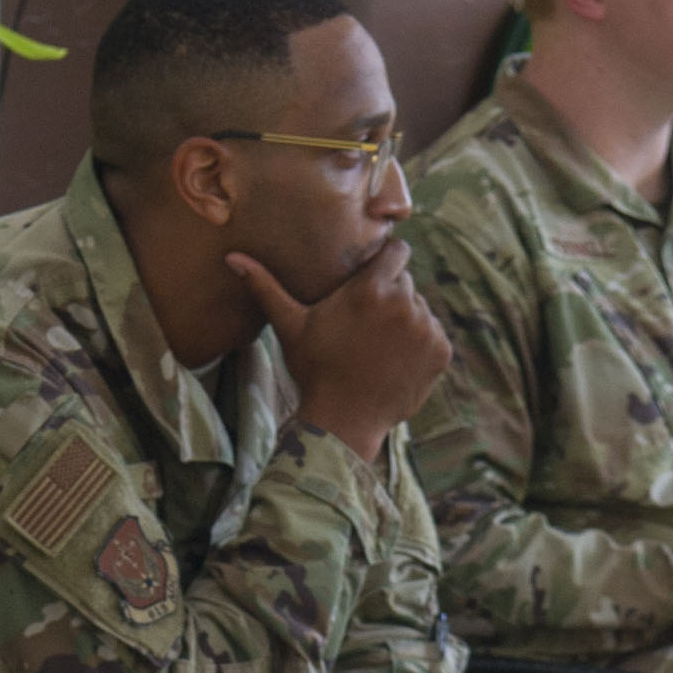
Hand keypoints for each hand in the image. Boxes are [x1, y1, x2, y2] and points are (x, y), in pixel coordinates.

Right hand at [227, 239, 449, 465]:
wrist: (344, 421)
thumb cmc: (314, 369)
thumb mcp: (290, 326)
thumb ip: (266, 287)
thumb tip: (231, 257)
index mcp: (371, 289)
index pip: (397, 251)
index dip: (386, 261)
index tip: (374, 277)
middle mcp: (405, 303)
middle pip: (406, 283)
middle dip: (391, 295)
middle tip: (367, 323)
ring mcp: (427, 329)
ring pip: (421, 310)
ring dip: (407, 320)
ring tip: (378, 346)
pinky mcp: (440, 352)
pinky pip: (435, 335)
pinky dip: (420, 345)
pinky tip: (394, 361)